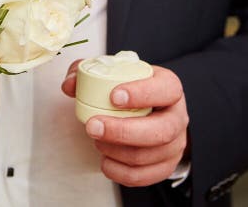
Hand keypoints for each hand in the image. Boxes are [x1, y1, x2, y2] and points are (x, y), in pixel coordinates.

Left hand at [62, 60, 189, 186]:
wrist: (143, 112)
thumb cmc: (126, 90)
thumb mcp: (109, 73)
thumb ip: (86, 72)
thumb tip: (70, 86)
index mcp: (169, 88)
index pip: (166, 89)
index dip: (142, 94)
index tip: (113, 97)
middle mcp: (177, 117)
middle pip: (161, 131)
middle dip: (123, 131)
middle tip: (93, 126)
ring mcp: (174, 144)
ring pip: (149, 155)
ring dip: (116, 151)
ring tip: (96, 140)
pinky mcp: (165, 165)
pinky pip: (145, 176)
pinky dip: (120, 172)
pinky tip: (105, 161)